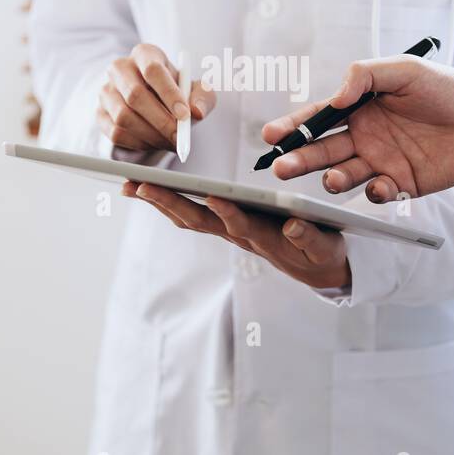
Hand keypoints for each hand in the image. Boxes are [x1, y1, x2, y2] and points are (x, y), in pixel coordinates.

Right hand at [98, 43, 215, 152]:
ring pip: (124, 116)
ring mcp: (106, 90)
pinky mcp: (100, 113)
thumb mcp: (197, 91)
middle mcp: (120, 68)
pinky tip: (154, 142)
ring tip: (169, 141)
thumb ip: (203, 98)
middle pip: (135, 94)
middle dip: (160, 120)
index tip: (185, 115)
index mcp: (145, 53)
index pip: (152, 69)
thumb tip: (197, 111)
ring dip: (151, 134)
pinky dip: (138, 143)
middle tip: (179, 136)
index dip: (169, 93)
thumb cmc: (178, 92)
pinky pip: (116, 133)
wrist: (157, 103)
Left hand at [122, 181, 349, 290]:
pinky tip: (148, 190)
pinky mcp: (226, 226)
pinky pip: (191, 215)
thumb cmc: (320, 253)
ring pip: (189, 217)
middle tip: (141, 186)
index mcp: (265, 238)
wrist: (316, 269)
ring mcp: (230, 231)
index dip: (227, 212)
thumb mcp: (323, 247)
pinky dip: (168, 202)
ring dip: (159, 203)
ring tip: (130, 185)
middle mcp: (240, 235)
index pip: (242, 225)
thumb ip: (308, 237)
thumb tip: (292, 226)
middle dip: (170, 203)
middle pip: (200, 220)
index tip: (212, 195)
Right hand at [263, 55, 453, 200]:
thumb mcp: (407, 70)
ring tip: (330, 179)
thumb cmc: (451, 90)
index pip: (318, 117)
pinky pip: (376, 192)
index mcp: (361, 107)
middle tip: (282, 167)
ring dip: (330, 178)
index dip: (292, 126)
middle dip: (299, 159)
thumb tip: (335, 96)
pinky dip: (372, 191)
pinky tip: (378, 184)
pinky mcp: (401, 185)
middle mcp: (365, 136)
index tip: (271, 136)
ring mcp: (381, 161)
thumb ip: (366, 76)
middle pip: (321, 150)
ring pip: (342, 174)